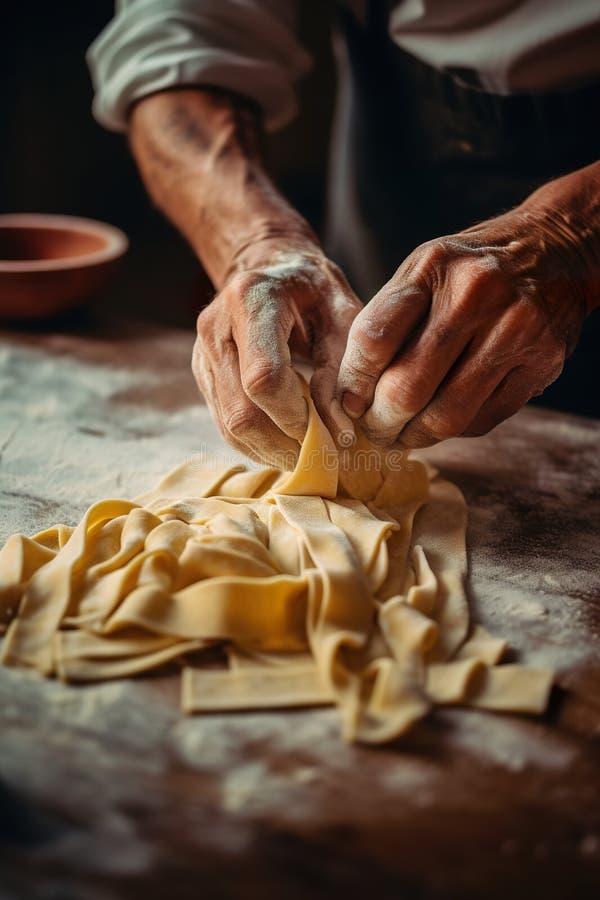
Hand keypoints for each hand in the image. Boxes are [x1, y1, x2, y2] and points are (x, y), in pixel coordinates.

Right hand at [193, 239, 361, 464]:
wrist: (271, 268)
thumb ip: (341, 369)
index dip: (296, 415)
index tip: (330, 431)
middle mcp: (215, 327)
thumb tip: (339, 432)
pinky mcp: (204, 375)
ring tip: (309, 452)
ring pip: (230, 425)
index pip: (263, 377)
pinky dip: (260, 444)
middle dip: (286, 442)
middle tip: (324, 454)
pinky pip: (226, 425)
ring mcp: (202, 354)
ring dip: (273, 450)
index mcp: (251, 301)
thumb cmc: (315, 289)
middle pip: (242, 411)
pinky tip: (288, 444)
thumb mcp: (343, 313)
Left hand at [336, 205, 591, 448]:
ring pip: (447, 415)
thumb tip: (351, 394)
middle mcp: (476, 295)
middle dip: (381, 423)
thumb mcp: (424, 270)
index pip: (374, 339)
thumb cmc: (470, 269)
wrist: (553, 248)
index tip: (349, 404)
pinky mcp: (542, 362)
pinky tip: (441, 422)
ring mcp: (515, 330)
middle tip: (373, 431)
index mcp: (434, 267)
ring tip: (402, 436)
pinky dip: (454, 430)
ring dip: (415, 437)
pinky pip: (483, 419)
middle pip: (408, 387)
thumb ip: (387, 321)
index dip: (353, 383)